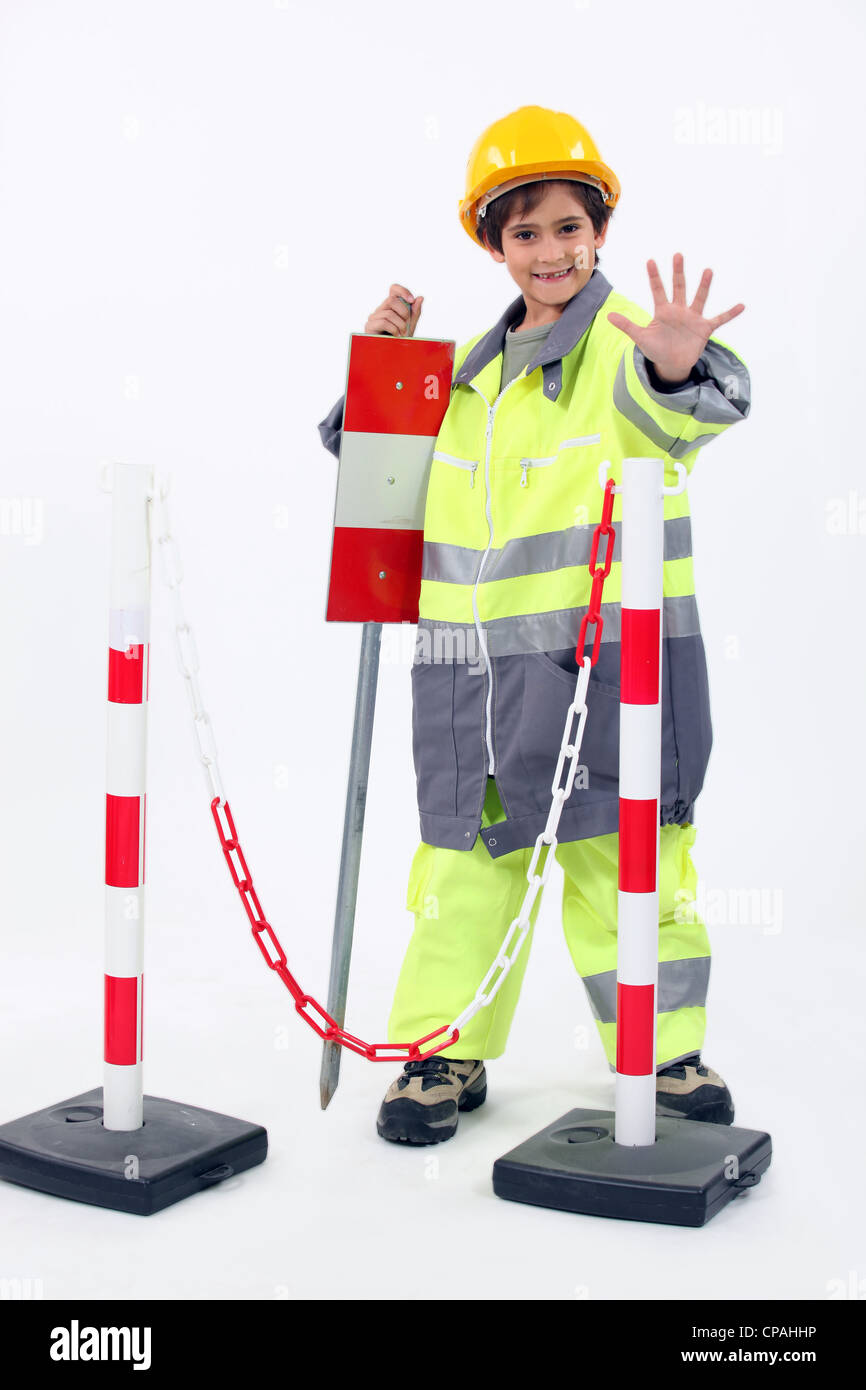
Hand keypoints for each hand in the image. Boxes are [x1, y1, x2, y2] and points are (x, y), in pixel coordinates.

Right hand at [365, 283, 423, 337]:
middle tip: (406, 325)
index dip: (403, 291)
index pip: (393, 289)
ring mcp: (374, 317)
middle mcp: (381, 309)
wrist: (392, 356)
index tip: (412, 300)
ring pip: (389, 313)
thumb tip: (420, 297)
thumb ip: (415, 312)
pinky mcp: (370, 326)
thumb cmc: (400, 341)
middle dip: (404, 312)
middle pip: (392, 300)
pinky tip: (395, 336)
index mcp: (391, 307)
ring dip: (400, 325)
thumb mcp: (410, 325)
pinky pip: (383, 322)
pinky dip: (393, 329)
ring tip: (402, 334)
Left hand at [606, 254, 743, 382]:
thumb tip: (608, 315)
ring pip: (699, 298)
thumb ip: (627, 326)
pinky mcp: (704, 329)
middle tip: (678, 255)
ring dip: (703, 286)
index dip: (654, 277)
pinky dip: (730, 313)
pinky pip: (719, 319)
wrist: (672, 363)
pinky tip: (741, 305)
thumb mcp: (641, 338)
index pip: (658, 290)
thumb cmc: (656, 349)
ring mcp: (693, 318)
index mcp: (663, 311)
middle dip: (678, 272)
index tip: (650, 261)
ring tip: (708, 271)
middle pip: (679, 287)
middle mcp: (679, 310)